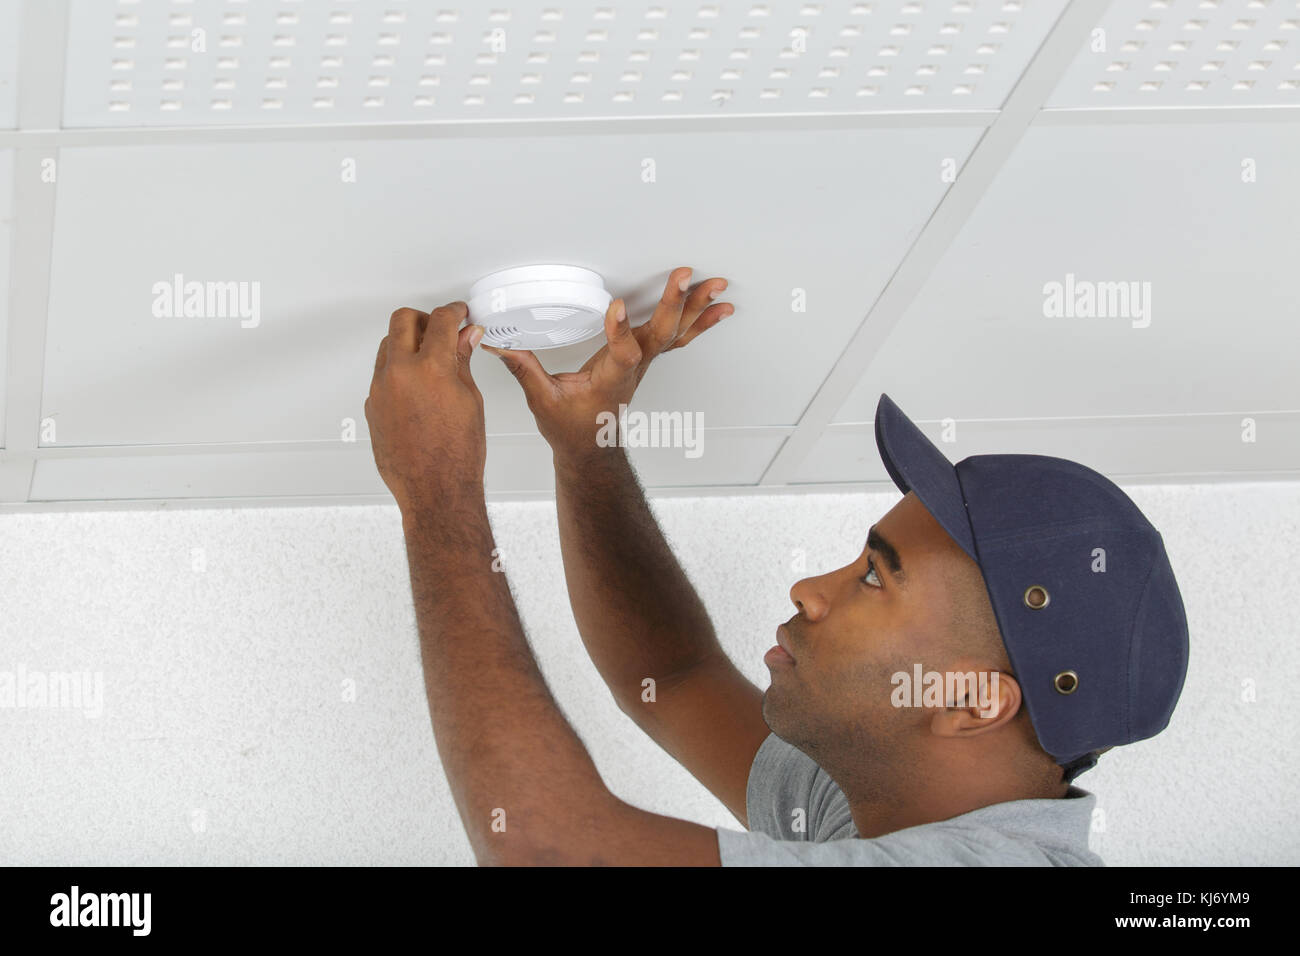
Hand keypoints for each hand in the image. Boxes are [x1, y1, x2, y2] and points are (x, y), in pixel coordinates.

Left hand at [364, 302, 486, 513]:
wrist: (435, 490)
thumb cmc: (456, 456)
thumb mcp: (470, 400)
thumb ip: (461, 362)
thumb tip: (465, 339)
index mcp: (430, 369)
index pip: (441, 321)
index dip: (454, 312)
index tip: (459, 314)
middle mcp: (399, 374)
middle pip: (403, 321)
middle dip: (424, 318)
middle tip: (440, 328)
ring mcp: (380, 390)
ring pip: (387, 345)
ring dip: (406, 343)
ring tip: (428, 358)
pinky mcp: (371, 406)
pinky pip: (381, 374)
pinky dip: (398, 370)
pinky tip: (417, 386)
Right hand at [482, 267, 732, 452]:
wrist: (592, 449)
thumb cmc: (572, 429)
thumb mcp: (543, 401)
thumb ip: (525, 370)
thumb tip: (501, 343)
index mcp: (609, 380)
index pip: (621, 354)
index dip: (620, 331)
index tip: (616, 305)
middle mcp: (632, 369)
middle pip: (660, 335)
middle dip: (674, 304)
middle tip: (685, 277)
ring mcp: (642, 363)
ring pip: (676, 333)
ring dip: (697, 308)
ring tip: (718, 284)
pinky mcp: (644, 358)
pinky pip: (678, 337)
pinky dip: (698, 319)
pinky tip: (718, 306)